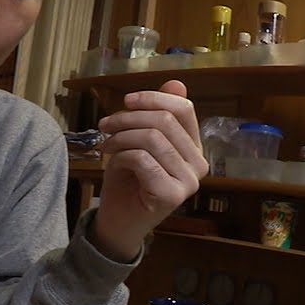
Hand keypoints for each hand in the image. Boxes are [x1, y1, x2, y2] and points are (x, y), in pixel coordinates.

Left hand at [92, 80, 207, 260]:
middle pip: (165, 121)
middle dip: (128, 118)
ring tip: (106, 146)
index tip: (126, 101)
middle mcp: (199, 165)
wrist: (117, 223)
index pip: (183, 109)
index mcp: (194, 148)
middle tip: (105, 125)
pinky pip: (142, 159)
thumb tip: (177, 82)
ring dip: (121, 137)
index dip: (153, 98)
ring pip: (152, 138)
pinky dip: (121, 156)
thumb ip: (156, 115)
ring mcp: (188, 182)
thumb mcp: (139, 141)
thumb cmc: (128, 181)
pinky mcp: (171, 195)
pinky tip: (113, 164)